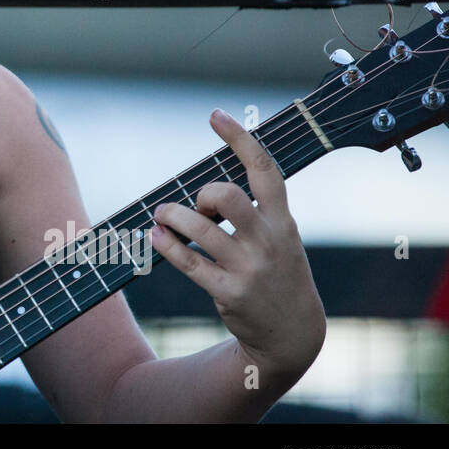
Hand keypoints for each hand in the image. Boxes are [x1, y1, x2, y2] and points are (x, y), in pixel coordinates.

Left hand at [150, 108, 325, 385]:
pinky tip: (155, 236)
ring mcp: (249, 268)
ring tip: (164, 216)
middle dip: (203, 193)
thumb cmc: (278, 271)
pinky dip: (165, 244)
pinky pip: (188, 261)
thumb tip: (210, 182)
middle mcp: (269, 241)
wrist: (293, 333)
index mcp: (283, 221)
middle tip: (198, 207)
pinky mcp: (228, 292)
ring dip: (172, 215)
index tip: (216, 116)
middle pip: (227, 195)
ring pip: (199, 228)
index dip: (240, 139)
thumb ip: (257, 209)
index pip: (265, 170)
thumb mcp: (281, 237)